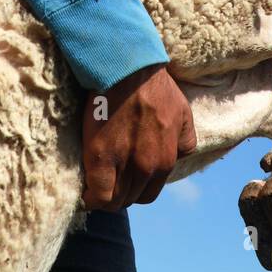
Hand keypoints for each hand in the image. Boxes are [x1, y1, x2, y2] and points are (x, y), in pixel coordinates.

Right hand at [81, 64, 196, 210]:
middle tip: (108, 181)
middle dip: (120, 193)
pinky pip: (99, 195)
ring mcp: (123, 165)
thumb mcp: (183, 114)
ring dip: (105, 197)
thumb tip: (179, 156)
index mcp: (166, 160)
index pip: (149, 194)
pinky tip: (86, 191)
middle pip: (130, 198)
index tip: (124, 182)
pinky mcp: (100, 159)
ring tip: (95, 187)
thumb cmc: (155, 87)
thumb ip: (184, 141)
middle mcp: (147, 168)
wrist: (129, 70)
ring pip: (114, 201)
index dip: (135, 190)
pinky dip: (92, 198)